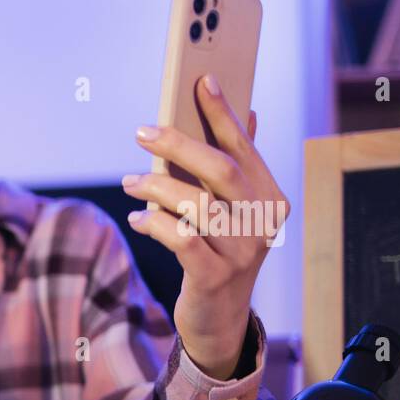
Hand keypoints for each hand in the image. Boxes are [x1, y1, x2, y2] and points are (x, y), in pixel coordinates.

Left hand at [122, 73, 288, 378]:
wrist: (220, 319)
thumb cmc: (220, 253)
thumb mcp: (234, 212)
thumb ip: (237, 166)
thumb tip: (245, 111)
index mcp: (270, 197)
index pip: (244, 147)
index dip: (223, 113)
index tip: (201, 80)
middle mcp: (262, 221)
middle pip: (221, 170)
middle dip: (179, 144)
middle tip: (142, 132)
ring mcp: (242, 251)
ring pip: (197, 204)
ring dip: (156, 188)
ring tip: (130, 182)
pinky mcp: (215, 277)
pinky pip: (182, 240)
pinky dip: (156, 225)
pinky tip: (138, 218)